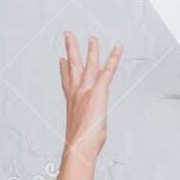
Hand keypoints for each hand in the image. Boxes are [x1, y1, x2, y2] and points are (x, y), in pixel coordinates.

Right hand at [60, 32, 122, 159]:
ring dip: (90, 48)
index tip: (61, 60)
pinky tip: (118, 47)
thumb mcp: (80, 132)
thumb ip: (82, 128)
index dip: (63, 69)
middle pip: (72, 65)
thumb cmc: (81, 143)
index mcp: (71, 101)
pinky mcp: (98, 90)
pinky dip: (114, 57)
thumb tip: (83, 137)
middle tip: (68, 36)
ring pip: (89, 63)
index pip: (66, 81)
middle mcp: (76, 91)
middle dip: (71, 49)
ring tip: (91, 37)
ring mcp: (86, 89)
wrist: (80, 144)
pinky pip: (109, 70)